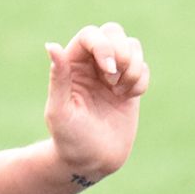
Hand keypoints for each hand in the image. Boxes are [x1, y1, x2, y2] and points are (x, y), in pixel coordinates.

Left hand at [45, 23, 148, 184]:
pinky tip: (129, 98)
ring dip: (133, 67)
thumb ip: (58, 77)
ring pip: (133, 47)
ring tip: (122, 91)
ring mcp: (114, 74)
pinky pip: (144, 68)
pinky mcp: (131, 86)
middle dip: (122, 51)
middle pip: (113, 32)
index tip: (108, 71)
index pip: (90, 35)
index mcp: (72, 64)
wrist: (93, 161)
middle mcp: (92, 64)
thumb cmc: (70, 139)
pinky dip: (141, 81)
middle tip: (116, 77)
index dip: (103, 46)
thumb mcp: (60, 110)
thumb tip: (51, 45)